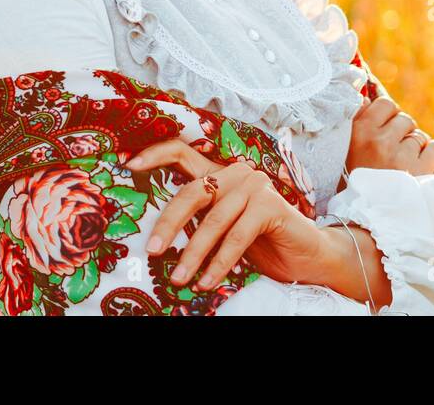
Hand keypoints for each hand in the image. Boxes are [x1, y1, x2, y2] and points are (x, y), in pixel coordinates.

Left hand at [124, 140, 329, 291]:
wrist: (305, 256)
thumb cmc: (259, 243)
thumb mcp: (221, 230)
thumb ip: (197, 221)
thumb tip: (155, 239)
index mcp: (219, 174)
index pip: (182, 152)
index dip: (154, 155)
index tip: (128, 165)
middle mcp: (235, 173)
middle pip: (192, 192)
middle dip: (168, 224)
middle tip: (152, 251)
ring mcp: (255, 185)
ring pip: (213, 220)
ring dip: (193, 254)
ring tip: (180, 279)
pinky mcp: (270, 205)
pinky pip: (237, 236)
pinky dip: (220, 262)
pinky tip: (207, 281)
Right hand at [346, 94, 433, 175]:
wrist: (366, 220)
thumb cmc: (355, 181)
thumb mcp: (345, 150)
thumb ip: (356, 120)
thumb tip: (366, 97)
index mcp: (359, 131)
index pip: (385, 104)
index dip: (388, 116)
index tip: (385, 130)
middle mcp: (379, 140)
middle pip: (404, 119)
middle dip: (402, 133)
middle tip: (394, 151)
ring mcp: (401, 155)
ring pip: (419, 135)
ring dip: (415, 146)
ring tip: (403, 163)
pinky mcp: (420, 169)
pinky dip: (430, 154)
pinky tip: (419, 166)